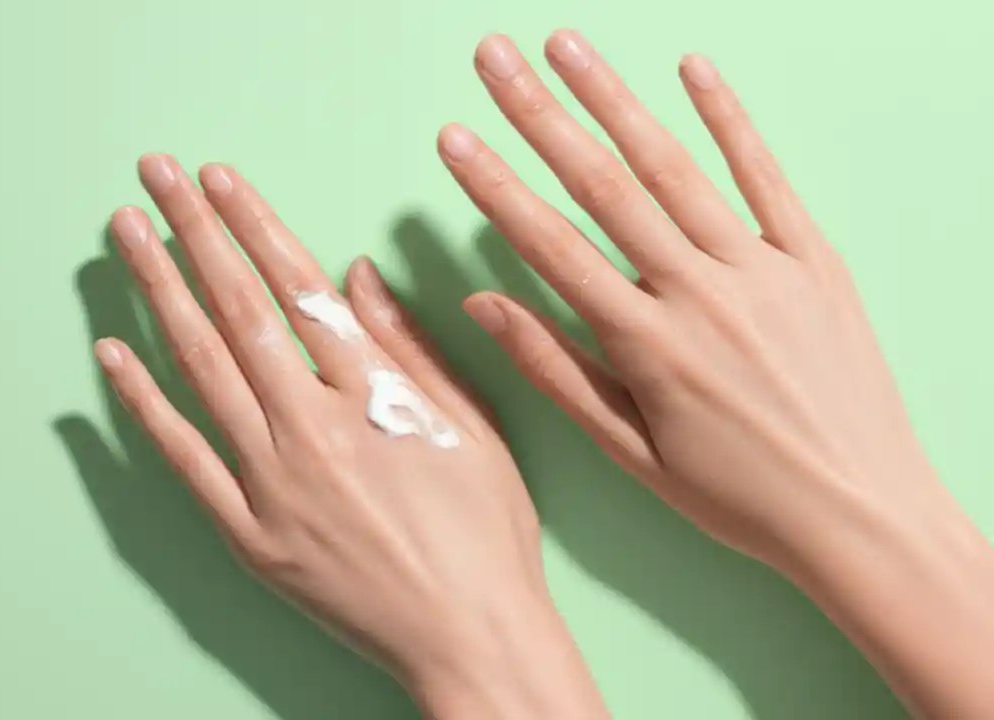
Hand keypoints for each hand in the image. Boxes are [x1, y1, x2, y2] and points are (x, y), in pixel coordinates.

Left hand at [95, 155, 606, 718]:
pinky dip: (144, 404)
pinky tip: (112, 354)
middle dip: (193, 233)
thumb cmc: (486, 533)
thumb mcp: (472, 426)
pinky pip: (185, 458)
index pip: (299, 286)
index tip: (216, 178)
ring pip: (203, 369)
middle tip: (153, 176)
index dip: (253, 225)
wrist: (469, 637)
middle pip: (240, 311)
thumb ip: (407, 347)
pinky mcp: (249, 534)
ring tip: (127, 234)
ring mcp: (273, 484)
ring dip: (160, 293)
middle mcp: (314, 429)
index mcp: (375, 396)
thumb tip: (356, 273)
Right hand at [440, 31, 993, 716]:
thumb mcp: (632, 451)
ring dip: (615, 100)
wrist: (859, 514)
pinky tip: (693, 67)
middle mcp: (700, 293)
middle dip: (540, 115)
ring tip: (566, 47)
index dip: (497, 187)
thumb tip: (485, 305)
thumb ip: (557, 370)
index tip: (455, 137)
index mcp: (647, 344)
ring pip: (675, 169)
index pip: (552, 246)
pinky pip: (766, 177)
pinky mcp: (814, 262)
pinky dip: (730, 119)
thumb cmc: (737, 495)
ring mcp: (762, 270)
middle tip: (494, 57)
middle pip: (605, 186)